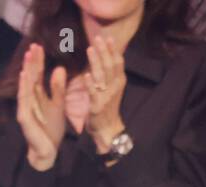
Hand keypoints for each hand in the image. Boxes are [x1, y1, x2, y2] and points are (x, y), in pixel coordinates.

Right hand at [16, 43, 66, 171]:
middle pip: (30, 77)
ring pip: (26, 86)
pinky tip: (25, 76)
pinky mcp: (24, 118)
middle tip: (33, 46)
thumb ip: (58, 89)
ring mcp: (25, 108)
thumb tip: (59, 68)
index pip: (36, 75)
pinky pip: (24, 100)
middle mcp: (29, 100)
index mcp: (37, 96)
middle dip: (31, 62)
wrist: (49, 151)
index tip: (39, 46)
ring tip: (29, 57)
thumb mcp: (58, 105)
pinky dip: (24, 87)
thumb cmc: (52, 129)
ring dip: (27, 71)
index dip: (38, 61)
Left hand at [84, 35, 127, 153]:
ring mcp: (106, 97)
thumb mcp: (113, 88)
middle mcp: (114, 87)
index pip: (118, 63)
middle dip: (104, 52)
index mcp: (119, 82)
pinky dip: (90, 84)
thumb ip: (110, 73)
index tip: (109, 38)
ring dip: (96, 62)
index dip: (113, 50)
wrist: (108, 129)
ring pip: (101, 77)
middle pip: (110, 66)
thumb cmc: (108, 107)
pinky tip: (86, 75)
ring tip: (90, 49)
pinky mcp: (97, 106)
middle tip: (98, 38)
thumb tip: (106, 55)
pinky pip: (93, 93)